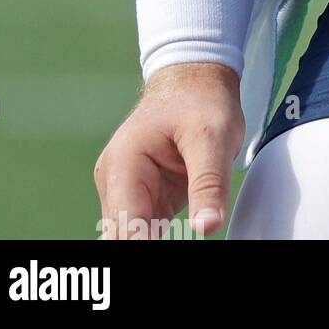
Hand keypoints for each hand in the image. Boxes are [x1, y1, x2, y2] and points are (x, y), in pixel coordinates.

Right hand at [94, 63, 243, 239]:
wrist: (197, 80)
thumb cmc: (200, 100)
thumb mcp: (213, 137)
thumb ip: (209, 183)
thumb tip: (208, 227)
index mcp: (123, 165)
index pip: (127, 227)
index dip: (144, 248)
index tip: (171, 244)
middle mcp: (115, 180)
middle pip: (123, 236)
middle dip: (147, 247)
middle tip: (185, 239)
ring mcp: (126, 189)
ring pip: (132, 236)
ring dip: (152, 242)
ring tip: (185, 225)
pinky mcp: (144, 196)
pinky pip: (145, 229)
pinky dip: (158, 239)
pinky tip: (181, 236)